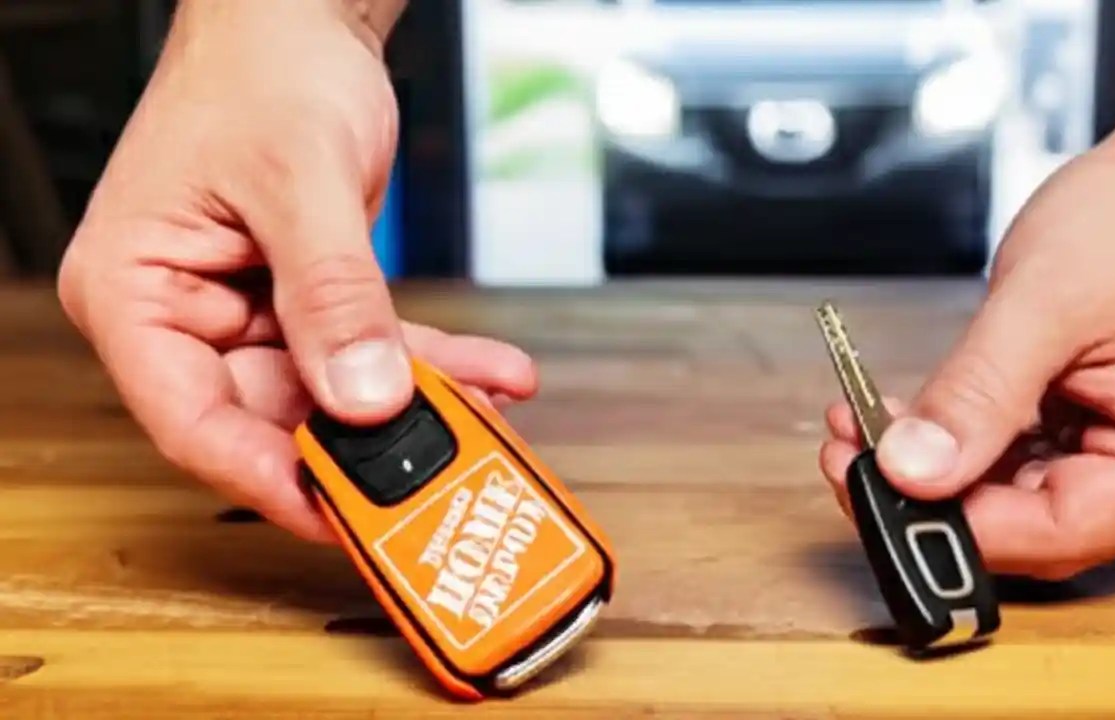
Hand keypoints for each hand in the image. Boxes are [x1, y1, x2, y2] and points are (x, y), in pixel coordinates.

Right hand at [56, 1, 535, 542]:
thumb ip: (332, 293)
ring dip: (415, 410)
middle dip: (364, 449)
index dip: (268, 477)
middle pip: (271, 418)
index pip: (190, 420)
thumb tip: (364, 395)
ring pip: (333, 394)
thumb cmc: (262, 71)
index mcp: (136, 292)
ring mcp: (248, 313)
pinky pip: (369, 351)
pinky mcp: (304, 303)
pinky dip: (429, 365)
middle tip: (442, 475)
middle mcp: (185, 314)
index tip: (343, 514)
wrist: (298, 22)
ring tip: (487, 418)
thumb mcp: (300, 183)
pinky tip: (488, 373)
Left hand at [820, 130, 1114, 580]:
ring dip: (942, 467)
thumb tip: (911, 469)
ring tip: (870, 425)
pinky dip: (971, 441)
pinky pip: (1031, 459)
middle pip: (1032, 526)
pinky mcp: (1113, 429)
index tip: (874, 492)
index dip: (954, 525)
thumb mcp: (1044, 301)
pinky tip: (918, 417)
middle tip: (852, 454)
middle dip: (934, 492)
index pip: (1055, 535)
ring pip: (1021, 496)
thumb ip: (974, 393)